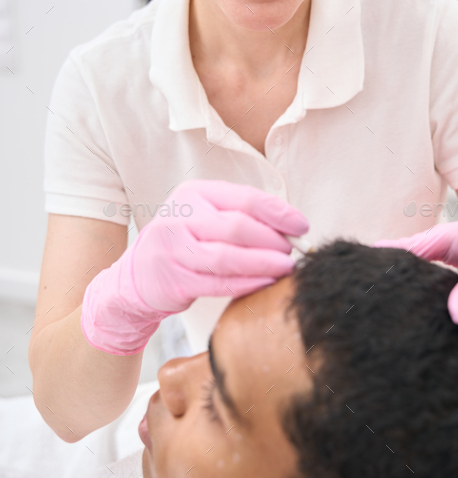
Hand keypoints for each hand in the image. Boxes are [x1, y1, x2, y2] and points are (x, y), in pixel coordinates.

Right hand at [81, 180, 308, 354]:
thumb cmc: (184, 243)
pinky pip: (218, 282)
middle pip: (237, 227)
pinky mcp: (174, 279)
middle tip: (292, 251)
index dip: (278, 213)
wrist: (135, 277)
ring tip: (286, 267)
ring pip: (228, 256)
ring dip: (263, 263)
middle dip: (272, 240)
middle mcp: (181, 217)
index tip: (302, 226)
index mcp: (194, 194)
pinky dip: (248, 283)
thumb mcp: (204, 217)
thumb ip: (241, 216)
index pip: (244, 198)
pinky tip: (266, 283)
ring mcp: (174, 249)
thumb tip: (291, 227)